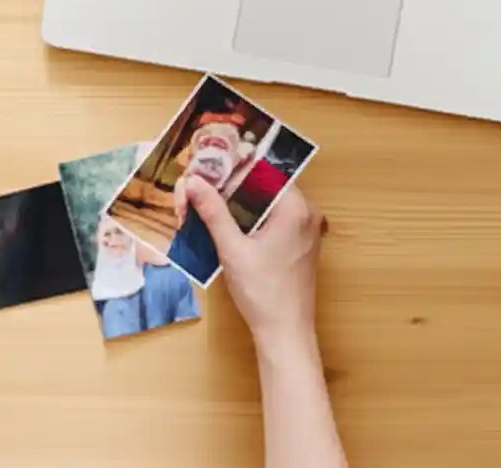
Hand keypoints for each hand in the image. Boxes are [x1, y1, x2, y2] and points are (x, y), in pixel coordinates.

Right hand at [185, 176, 323, 352]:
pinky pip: (275, 220)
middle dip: (232, 187)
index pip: (262, 172)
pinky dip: (252, 220)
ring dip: (240, 205)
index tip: (206, 171)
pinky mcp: (301, 245)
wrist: (285, 333)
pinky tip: (228, 228)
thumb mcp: (232, 249)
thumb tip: (194, 181)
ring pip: (268, 204)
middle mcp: (306, 214)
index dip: (232, 169)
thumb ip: (213, 212)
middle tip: (202, 190)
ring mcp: (306, 230)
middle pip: (265, 186)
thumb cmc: (263, 293)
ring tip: (209, 207)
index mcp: (295, 208)